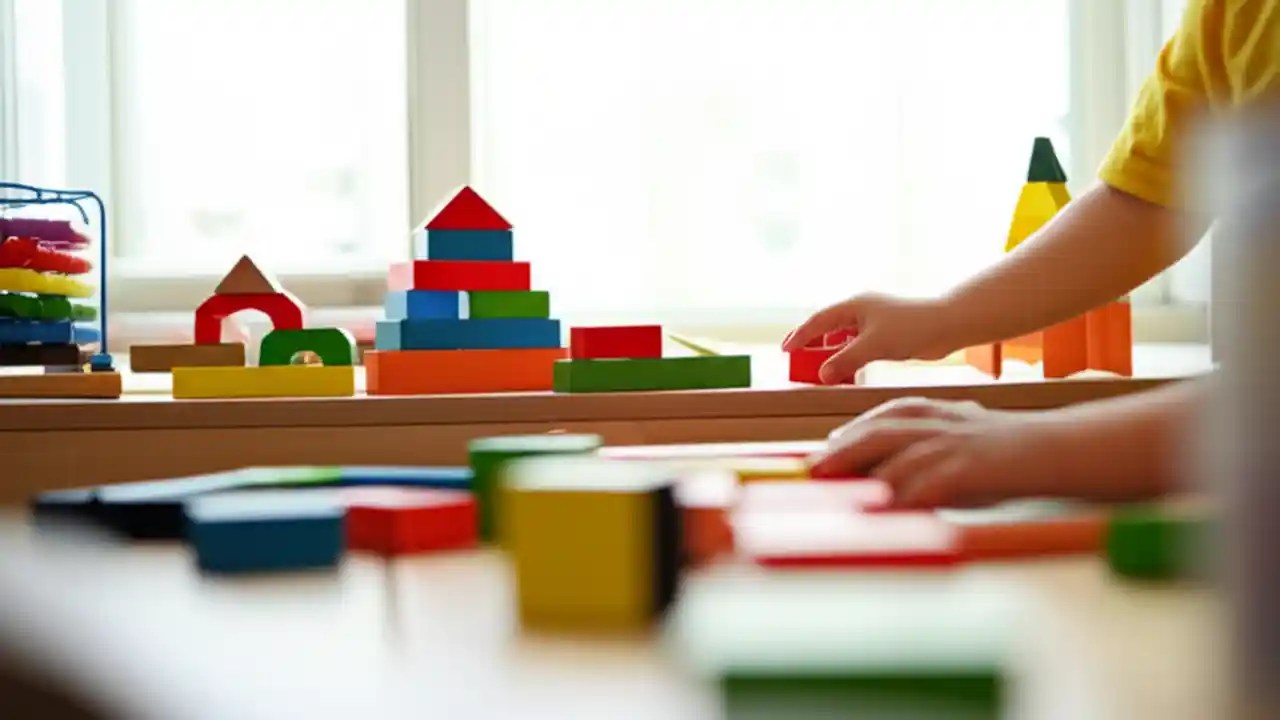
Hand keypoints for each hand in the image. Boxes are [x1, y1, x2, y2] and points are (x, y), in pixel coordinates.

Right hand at [781, 293, 958, 383]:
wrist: (948, 325)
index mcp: (854, 305)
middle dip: (812, 346)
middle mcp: (861, 312)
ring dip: (831, 355)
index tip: (785, 350)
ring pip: (843, 340)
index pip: (819, 320)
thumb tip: (822, 376)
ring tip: (819, 372)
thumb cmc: (911, 327)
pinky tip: (847, 373)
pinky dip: (849, 360)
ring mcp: (874, 324)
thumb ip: (845, 360)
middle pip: (828, 329)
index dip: (800, 335)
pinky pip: (859, 348)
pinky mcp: (886, 336)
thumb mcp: (873, 346)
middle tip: (796, 361)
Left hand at [808, 401, 1068, 507]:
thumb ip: (934, 449)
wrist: (1065, 447)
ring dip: (864, 472)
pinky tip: (886, 508)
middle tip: (815, 467)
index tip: (827, 446)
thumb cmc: (1015, 451)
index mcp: (940, 410)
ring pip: (900, 453)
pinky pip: (931, 481)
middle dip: (843, 448)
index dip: (852, 431)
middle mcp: (943, 421)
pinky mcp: (973, 465)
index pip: (885, 415)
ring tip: (836, 488)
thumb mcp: (967, 438)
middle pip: (881, 430)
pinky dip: (905, 495)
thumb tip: (900, 480)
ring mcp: (957, 441)